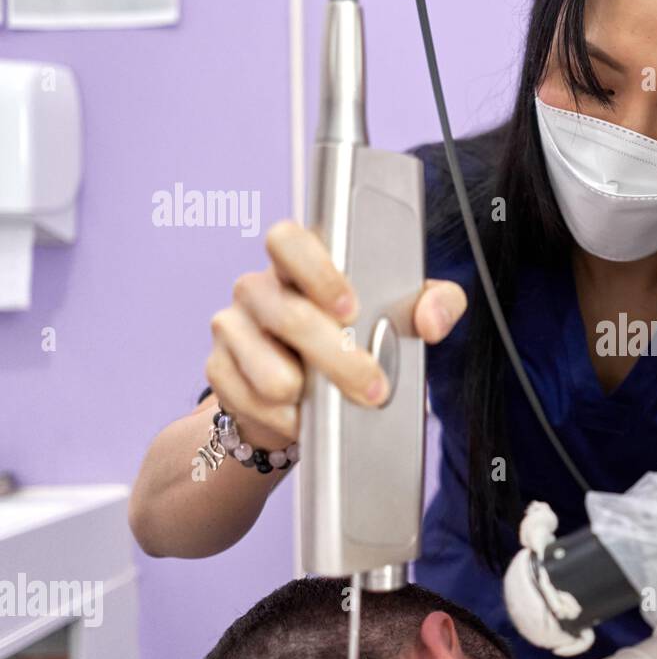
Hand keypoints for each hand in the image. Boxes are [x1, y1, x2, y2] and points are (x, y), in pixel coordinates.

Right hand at [205, 220, 466, 448]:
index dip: (316, 271)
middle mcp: (259, 288)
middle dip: (335, 357)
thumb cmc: (359, 340)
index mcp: (300, 263)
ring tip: (334, 403)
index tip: (351, 309)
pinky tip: (304, 418)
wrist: (309, 395)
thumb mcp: (405, 316)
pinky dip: (283, 417)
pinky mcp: (219, 370)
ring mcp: (232, 328)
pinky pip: (247, 398)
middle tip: (373, 387)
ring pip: (263, 364)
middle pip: (285, 313)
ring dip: (306, 393)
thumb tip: (431, 320)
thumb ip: (435, 304)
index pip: (287, 240)